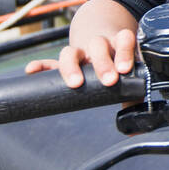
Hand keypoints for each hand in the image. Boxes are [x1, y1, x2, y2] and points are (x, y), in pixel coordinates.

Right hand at [24, 28, 138, 87]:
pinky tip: (33, 70)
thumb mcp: (128, 74)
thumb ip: (133, 97)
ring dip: (72, 65)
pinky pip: (50, 62)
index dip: (125, 51)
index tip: (125, 68)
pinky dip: (41, 65)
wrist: (102, 37)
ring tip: (75, 83)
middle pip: (98, 45)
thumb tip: (135, 132)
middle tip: (109, 80)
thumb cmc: (116, 61)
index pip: (123, 39)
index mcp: (117, 44)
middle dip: (103, 63)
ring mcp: (80, 52)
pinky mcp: (63, 61)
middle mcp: (99, 45)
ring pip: (72, 52)